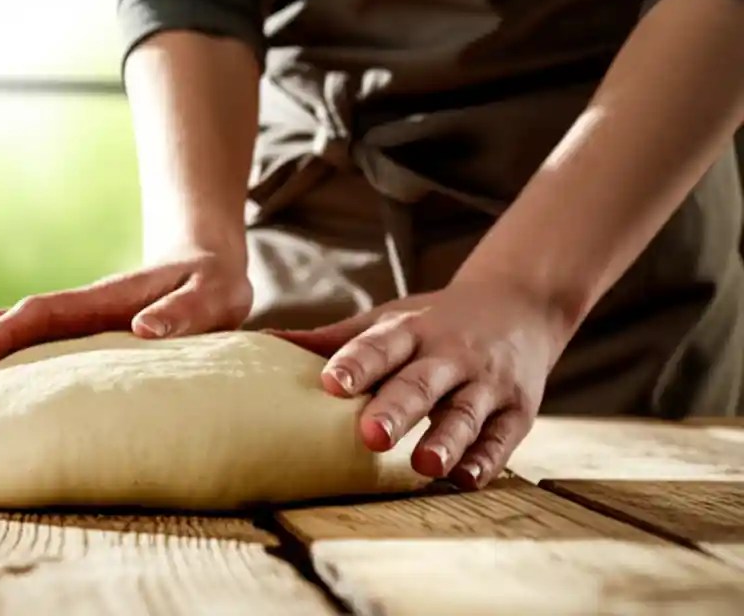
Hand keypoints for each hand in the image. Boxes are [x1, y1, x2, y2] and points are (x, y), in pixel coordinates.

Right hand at [0, 246, 252, 394]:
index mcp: (97, 301)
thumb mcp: (214, 296)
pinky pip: (13, 353)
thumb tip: (144, 329)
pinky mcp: (66, 340)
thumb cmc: (211, 286)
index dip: (0, 338)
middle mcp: (70, 310)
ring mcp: (63, 325)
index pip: (37, 317)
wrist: (203, 265)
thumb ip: (186, 312)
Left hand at [268, 279, 574, 489]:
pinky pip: (501, 439)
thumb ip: (333, 340)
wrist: (522, 304)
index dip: (356, 363)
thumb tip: (262, 342)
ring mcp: (487, 382)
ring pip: (465, 413)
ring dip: (445, 439)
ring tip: (423, 465)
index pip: (380, 345)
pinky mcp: (518, 411)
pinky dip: (485, 460)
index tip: (329, 383)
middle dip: (397, 409)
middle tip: (370, 435)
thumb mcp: (389, 320)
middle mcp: (450, 355)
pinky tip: (464, 479)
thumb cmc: (435, 321)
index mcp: (411, 330)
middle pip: (421, 382)